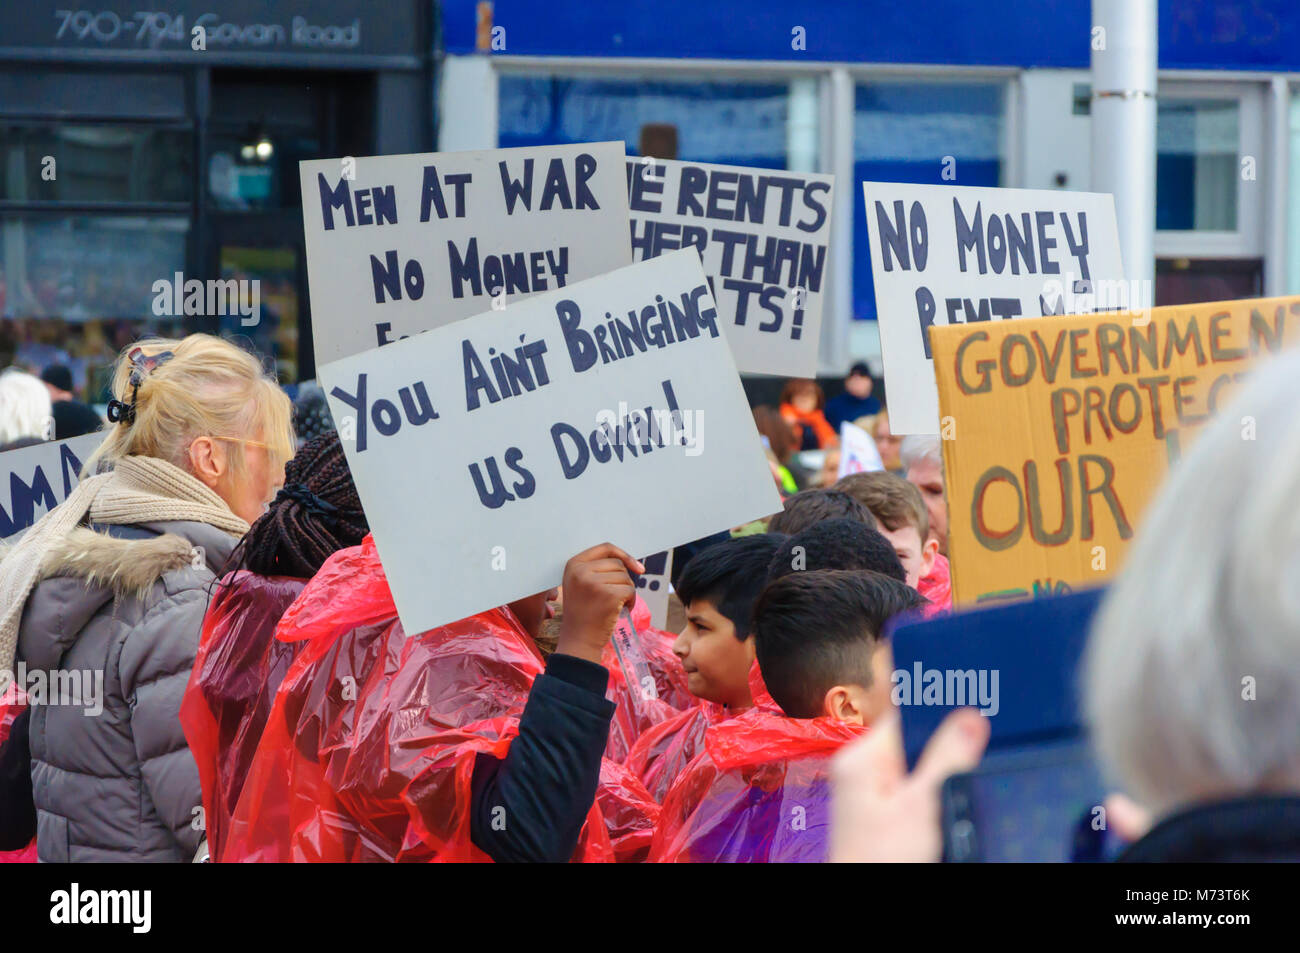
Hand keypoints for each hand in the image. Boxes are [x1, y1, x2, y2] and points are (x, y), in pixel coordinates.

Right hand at [555, 543, 642, 663]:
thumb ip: (596, 568)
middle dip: (623, 580)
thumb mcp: (580, 584)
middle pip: (618, 564)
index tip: (637, 568)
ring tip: (615, 605)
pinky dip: (631, 601)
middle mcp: (581, 571)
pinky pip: (630, 590)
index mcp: (573, 564)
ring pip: (626, 578)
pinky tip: (621, 610)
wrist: (578, 640)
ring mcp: (594, 582)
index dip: (624, 555)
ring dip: (627, 592)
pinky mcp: (608, 595)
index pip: (605, 548)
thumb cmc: (583, 613)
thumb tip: (630, 560)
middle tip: (614, 597)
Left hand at [829, 708, 988, 862]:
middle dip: (946, 745)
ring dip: (942, 772)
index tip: (975, 705)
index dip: (941, 710)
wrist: (865, 906)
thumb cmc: (883, 860)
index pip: (905, 714)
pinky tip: (948, 801)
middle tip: (981, 745)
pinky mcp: (881, 815)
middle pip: (913, 741)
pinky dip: (934, 793)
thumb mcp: (922, 806)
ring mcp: (869, 793)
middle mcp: (860, 770)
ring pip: (917, 767)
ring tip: (966, 775)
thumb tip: (969, 716)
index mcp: (861, 757)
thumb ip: (946, 758)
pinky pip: (913, 790)